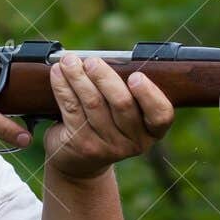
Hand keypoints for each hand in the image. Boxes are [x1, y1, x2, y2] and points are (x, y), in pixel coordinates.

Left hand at [43, 54, 174, 180]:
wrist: (80, 161)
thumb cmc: (106, 124)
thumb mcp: (123, 112)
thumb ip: (125, 90)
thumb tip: (105, 58)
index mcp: (151, 131)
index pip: (161, 115)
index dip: (149, 95)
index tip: (136, 76)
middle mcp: (133, 142)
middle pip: (122, 104)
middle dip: (105, 78)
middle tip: (92, 61)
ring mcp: (107, 146)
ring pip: (93, 103)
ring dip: (78, 77)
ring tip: (69, 61)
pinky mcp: (82, 144)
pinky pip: (72, 109)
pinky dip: (63, 87)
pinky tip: (58, 73)